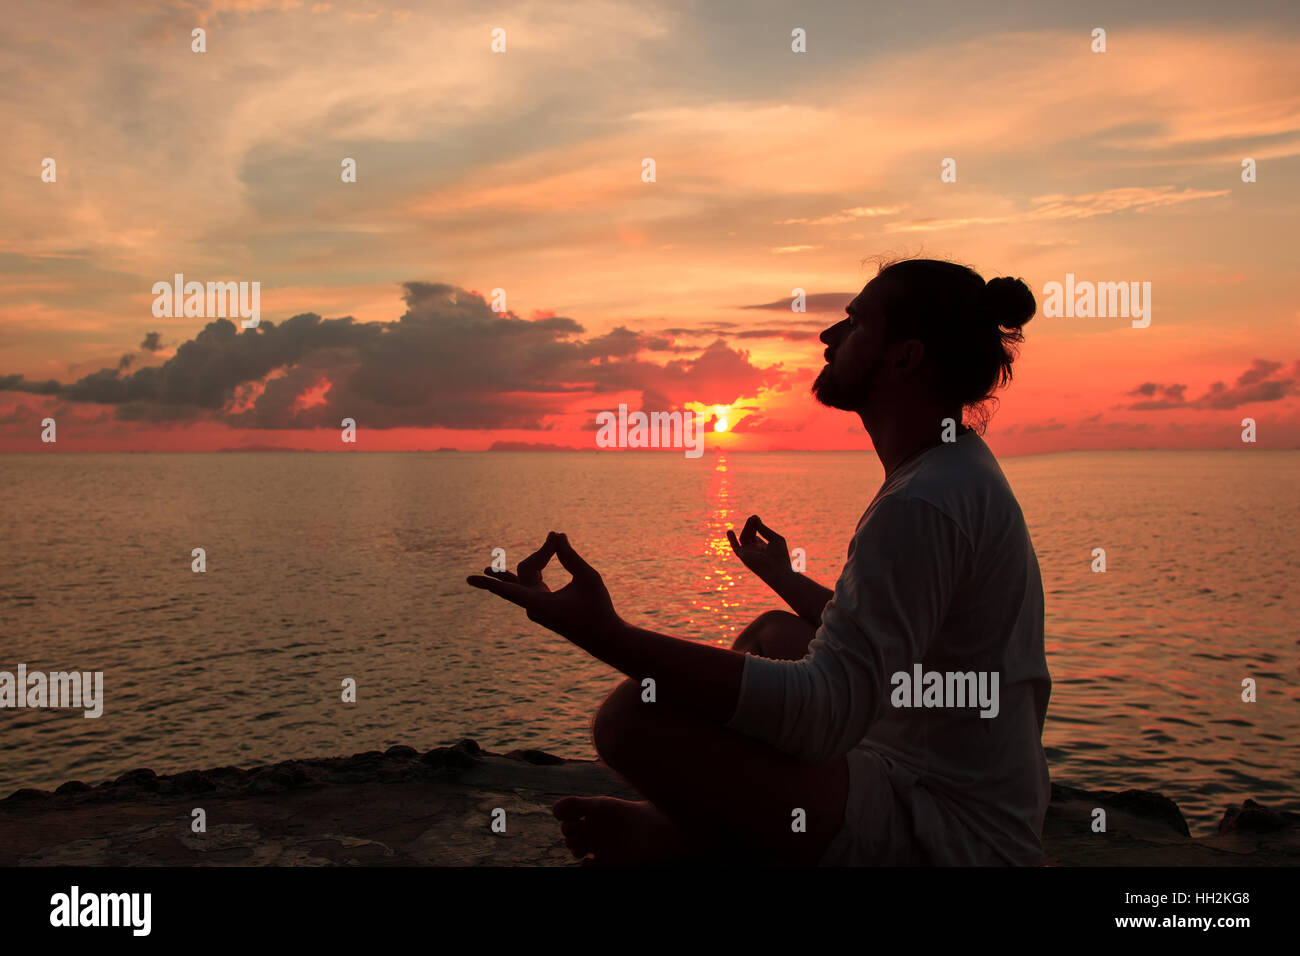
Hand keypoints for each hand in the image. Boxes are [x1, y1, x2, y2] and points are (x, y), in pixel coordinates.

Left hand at [466, 532, 621, 647]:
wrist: (605, 637)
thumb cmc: (597, 608)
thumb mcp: (588, 578)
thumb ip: (570, 557)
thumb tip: (557, 536)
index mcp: (540, 604)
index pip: (509, 590)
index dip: (490, 582)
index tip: (471, 578)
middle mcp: (533, 607)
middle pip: (526, 571)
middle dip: (541, 553)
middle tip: (554, 536)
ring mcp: (537, 608)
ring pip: (523, 579)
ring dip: (521, 566)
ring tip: (485, 570)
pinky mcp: (542, 607)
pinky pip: (527, 587)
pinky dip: (525, 574)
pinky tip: (504, 576)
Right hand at [726, 515, 792, 585]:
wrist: (777, 570)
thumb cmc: (780, 556)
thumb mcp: (774, 538)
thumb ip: (764, 529)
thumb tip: (754, 518)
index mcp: (763, 549)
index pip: (756, 535)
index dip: (756, 525)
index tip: (756, 517)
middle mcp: (755, 551)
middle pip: (749, 535)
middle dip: (751, 525)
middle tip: (753, 517)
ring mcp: (749, 554)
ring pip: (744, 538)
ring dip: (747, 528)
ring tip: (751, 519)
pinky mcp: (743, 556)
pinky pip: (735, 547)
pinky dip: (731, 540)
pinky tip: (729, 531)